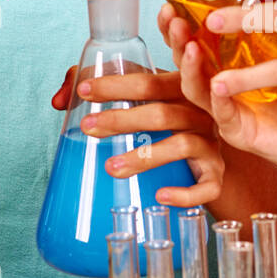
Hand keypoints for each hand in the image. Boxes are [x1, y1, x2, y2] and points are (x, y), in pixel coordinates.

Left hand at [52, 65, 224, 206]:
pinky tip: (161, 195)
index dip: (116, 85)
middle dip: (122, 120)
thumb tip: (60, 101)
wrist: (208, 149)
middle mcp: (200, 113)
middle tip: (87, 127)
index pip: (149, 82)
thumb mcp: (141, 97)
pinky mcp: (216, 174)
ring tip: (110, 168)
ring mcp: (210, 145)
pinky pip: (206, 186)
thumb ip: (100, 89)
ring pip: (180, 147)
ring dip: (144, 158)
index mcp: (181, 88)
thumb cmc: (167, 117)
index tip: (84, 91)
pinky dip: (184, 192)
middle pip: (162, 114)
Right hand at [157, 2, 276, 177]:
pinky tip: (216, 85)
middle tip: (172, 18)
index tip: (173, 2)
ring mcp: (226, 110)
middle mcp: (221, 86)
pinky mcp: (238, 132)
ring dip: (190, 66)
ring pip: (196, 88)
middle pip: (186, 61)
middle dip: (176, 39)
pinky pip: (222, 114)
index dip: (181, 22)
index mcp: (229, 65)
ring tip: (190, 46)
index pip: (196, 39)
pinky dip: (218, 98)